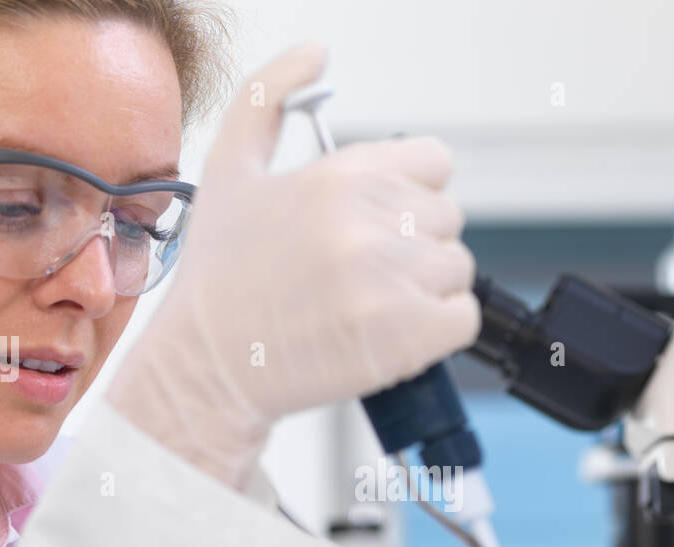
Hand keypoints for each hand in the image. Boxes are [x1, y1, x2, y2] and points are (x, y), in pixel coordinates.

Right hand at [108, 42, 479, 488]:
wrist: (208, 368)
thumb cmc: (218, 278)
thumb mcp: (228, 169)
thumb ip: (268, 97)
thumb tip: (316, 51)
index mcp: (340, 176)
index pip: (434, 162)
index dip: (408, 192)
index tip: (377, 221)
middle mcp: (370, 224)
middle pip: (446, 218)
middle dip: (411, 244)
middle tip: (358, 273)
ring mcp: (392, 284)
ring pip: (457, 269)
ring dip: (423, 290)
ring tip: (368, 306)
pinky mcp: (408, 338)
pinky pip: (465, 319)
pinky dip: (439, 330)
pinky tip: (391, 334)